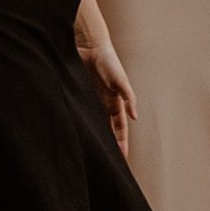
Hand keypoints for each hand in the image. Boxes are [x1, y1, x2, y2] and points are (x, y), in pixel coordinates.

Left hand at [79, 39, 137, 157]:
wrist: (90, 47)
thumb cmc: (108, 61)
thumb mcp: (120, 80)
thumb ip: (128, 97)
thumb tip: (135, 117)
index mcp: (115, 103)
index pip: (120, 129)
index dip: (121, 144)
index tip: (122, 160)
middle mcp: (104, 105)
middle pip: (107, 131)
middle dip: (110, 146)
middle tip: (108, 163)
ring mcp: (91, 101)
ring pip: (93, 125)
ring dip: (94, 138)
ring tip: (91, 155)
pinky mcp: (79, 96)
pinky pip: (80, 115)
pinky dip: (79, 125)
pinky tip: (75, 136)